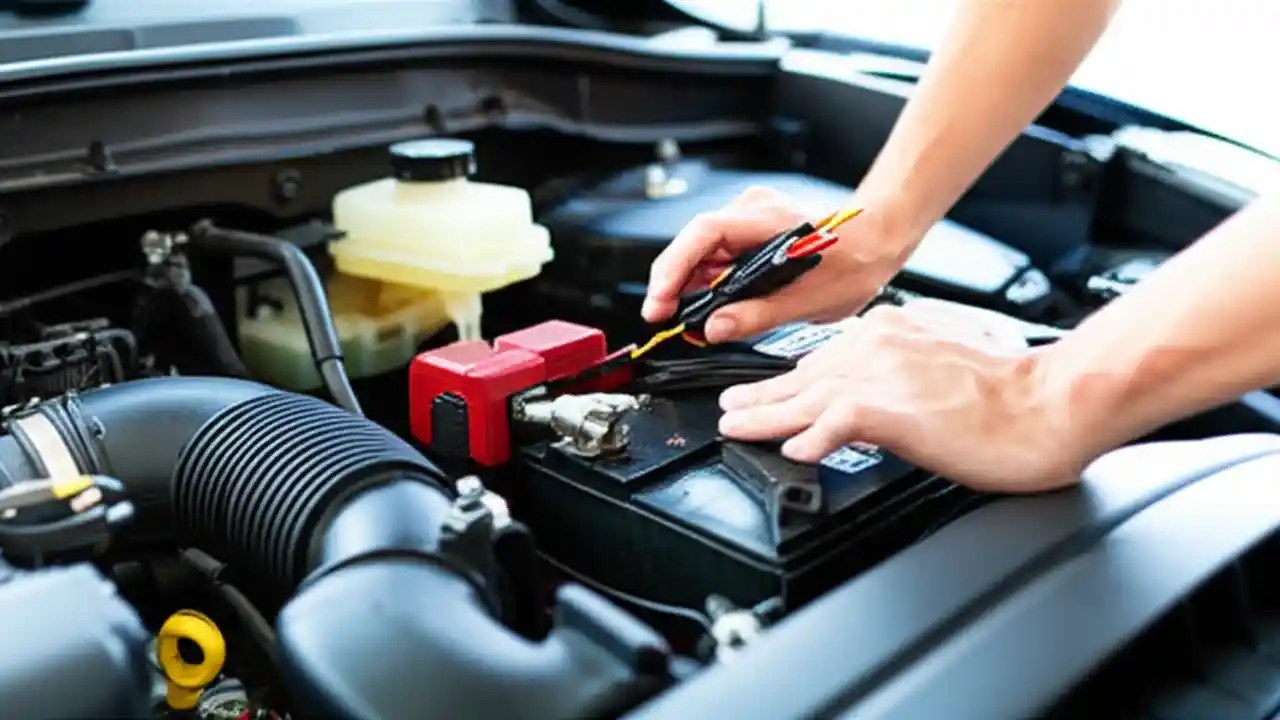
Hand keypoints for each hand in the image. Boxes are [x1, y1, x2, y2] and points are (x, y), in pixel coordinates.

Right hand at [642, 186, 914, 342]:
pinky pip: (717, 254)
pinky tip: (710, 305)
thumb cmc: (854, 261)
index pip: (702, 235)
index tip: (659, 302)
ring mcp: (749, 218)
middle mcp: (752, 211)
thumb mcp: (809, 301)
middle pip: (693, 244)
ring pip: (701, 251)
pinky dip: (707, 280)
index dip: (673, 269)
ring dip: (689, 285)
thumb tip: (714, 329)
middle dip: (673, 283)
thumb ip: (758, 316)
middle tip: (664, 319)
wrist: (877, 241)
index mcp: (767, 220)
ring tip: (687, 319)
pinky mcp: (750, 231)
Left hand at [717, 305, 1084, 492]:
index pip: (824, 357)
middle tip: (730, 411)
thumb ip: (899, 370)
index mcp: (891, 328)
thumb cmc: (1011, 391)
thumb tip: (873, 398)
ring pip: (806, 397)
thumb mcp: (940, 361)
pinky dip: (812, 437)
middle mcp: (878, 343)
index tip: (766, 391)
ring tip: (736, 428)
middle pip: (804, 375)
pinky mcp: (890, 407)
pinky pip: (835, 423)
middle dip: (762, 397)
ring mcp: (881, 373)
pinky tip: (794, 449)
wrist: (1050, 403)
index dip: (789, 379)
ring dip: (765, 416)